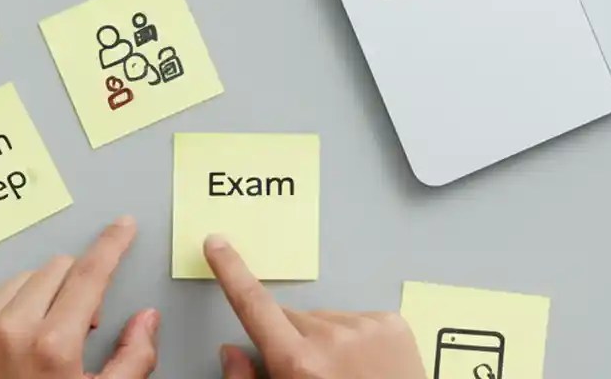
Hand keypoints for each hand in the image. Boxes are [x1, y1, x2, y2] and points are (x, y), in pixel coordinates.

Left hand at [0, 216, 159, 378]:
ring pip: (24, 277)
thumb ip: (133, 358)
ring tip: (40, 336)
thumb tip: (146, 320)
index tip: (122, 227)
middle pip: (58, 268)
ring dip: (40, 296)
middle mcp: (10, 328)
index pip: (90, 273)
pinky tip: (12, 337)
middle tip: (77, 326)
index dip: (112, 244)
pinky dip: (7, 306)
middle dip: (76, 287)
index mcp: (52, 345)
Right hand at [205, 236, 424, 378]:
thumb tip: (231, 350)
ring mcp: (366, 327)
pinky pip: (357, 320)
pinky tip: (365, 367)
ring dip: (326, 340)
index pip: (254, 305)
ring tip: (343, 375)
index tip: (218, 244)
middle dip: (290, 339)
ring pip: (326, 320)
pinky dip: (356, 339)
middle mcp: (332, 337)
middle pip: (291, 318)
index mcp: (299, 363)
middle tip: (308, 375)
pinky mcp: (392, 324)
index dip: (231, 271)